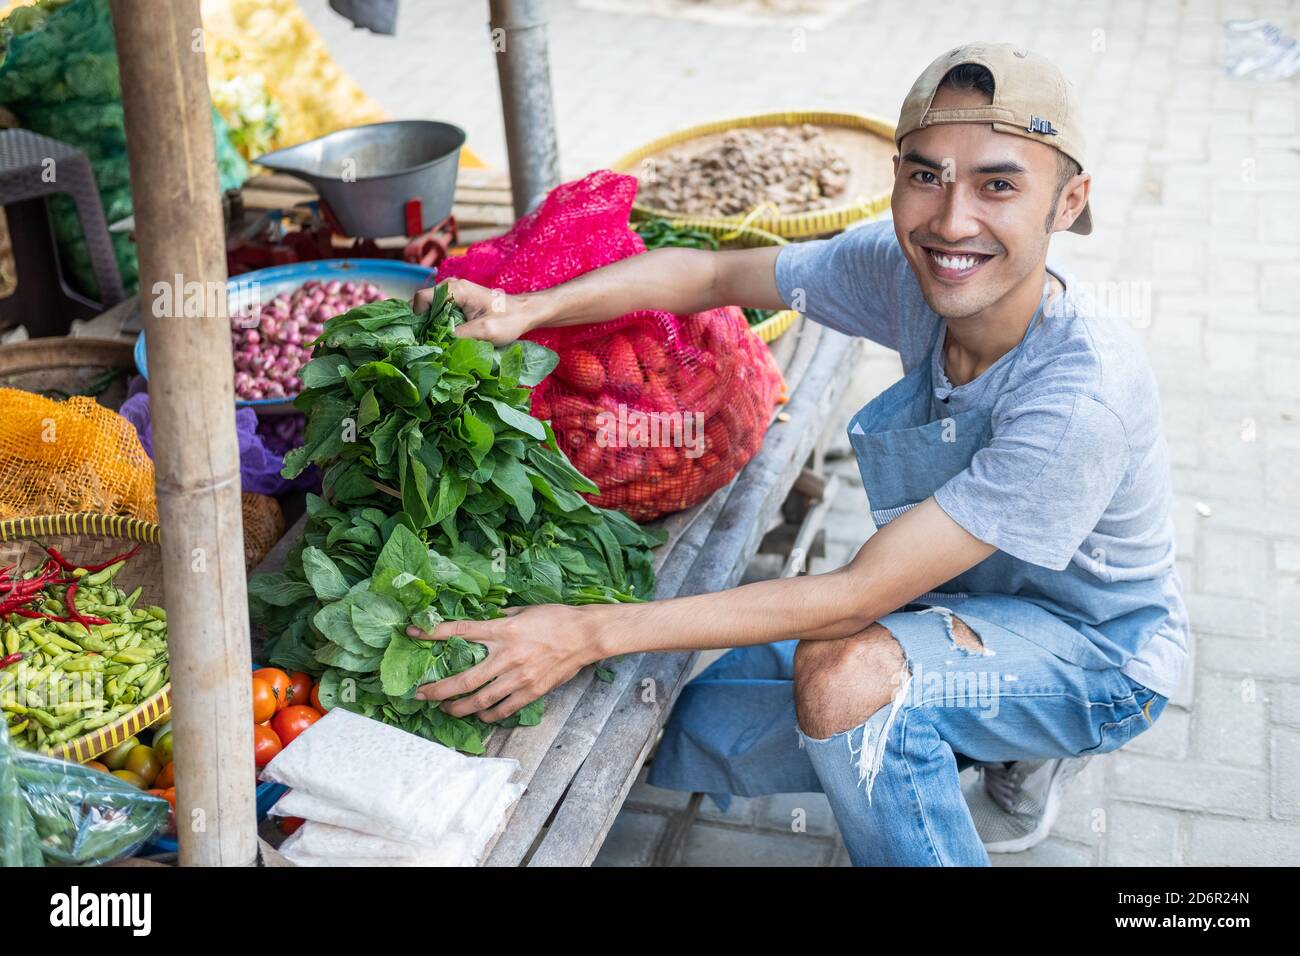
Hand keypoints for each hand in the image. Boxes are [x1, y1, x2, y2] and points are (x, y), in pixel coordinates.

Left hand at [406, 604, 599, 721]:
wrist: (586, 635)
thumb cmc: (556, 618)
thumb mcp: (523, 610)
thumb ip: (500, 617)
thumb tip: (481, 620)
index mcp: (503, 630)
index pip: (460, 631)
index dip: (433, 633)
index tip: (412, 633)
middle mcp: (507, 656)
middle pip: (463, 680)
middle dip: (437, 691)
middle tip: (421, 695)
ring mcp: (519, 678)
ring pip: (480, 702)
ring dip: (458, 708)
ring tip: (445, 709)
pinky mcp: (531, 691)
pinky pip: (503, 709)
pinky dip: (487, 715)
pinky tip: (478, 715)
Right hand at [413, 278, 541, 344]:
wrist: (524, 313)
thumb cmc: (509, 319)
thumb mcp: (485, 331)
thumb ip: (460, 336)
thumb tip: (437, 346)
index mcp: (457, 289)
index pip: (421, 298)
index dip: (417, 318)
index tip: (422, 337)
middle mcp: (451, 287)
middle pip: (423, 305)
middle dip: (423, 324)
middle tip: (429, 344)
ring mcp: (454, 294)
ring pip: (430, 310)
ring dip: (431, 326)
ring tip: (438, 343)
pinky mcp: (458, 302)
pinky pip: (440, 313)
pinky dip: (440, 326)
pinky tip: (446, 339)